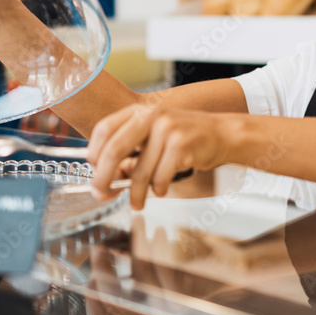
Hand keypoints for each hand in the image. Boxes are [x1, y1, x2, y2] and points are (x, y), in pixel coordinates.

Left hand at [88, 104, 228, 209]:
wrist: (222, 133)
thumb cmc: (184, 138)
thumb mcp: (154, 134)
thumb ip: (130, 150)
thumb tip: (104, 178)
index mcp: (139, 111)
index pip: (104, 129)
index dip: (94, 153)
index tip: (94, 171)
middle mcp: (151, 116)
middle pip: (115, 150)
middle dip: (103, 178)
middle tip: (101, 194)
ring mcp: (167, 129)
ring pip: (140, 171)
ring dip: (136, 194)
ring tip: (137, 203)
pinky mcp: (182, 145)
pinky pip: (160, 178)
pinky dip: (159, 189)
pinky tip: (162, 189)